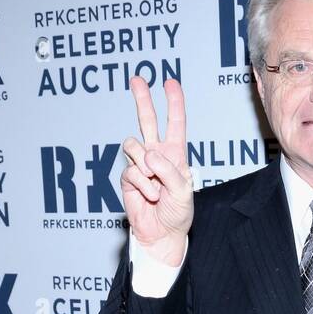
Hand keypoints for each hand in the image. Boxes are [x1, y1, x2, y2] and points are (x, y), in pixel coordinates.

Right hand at [121, 76, 191, 264]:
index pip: (175, 123)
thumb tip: (149, 155)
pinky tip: (150, 196)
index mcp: (175, 154)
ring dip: (145, 165)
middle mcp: (157, 155)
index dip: (174, 103)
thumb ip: (170, 171)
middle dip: (142, 99)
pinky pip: (131, 171)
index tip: (170, 83)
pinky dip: (143, 185)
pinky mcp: (128, 178)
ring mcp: (141, 165)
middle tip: (137, 79)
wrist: (162, 235)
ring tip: (155, 184)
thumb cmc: (178, 214)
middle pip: (147, 121)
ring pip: (133, 145)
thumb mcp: (184, 191)